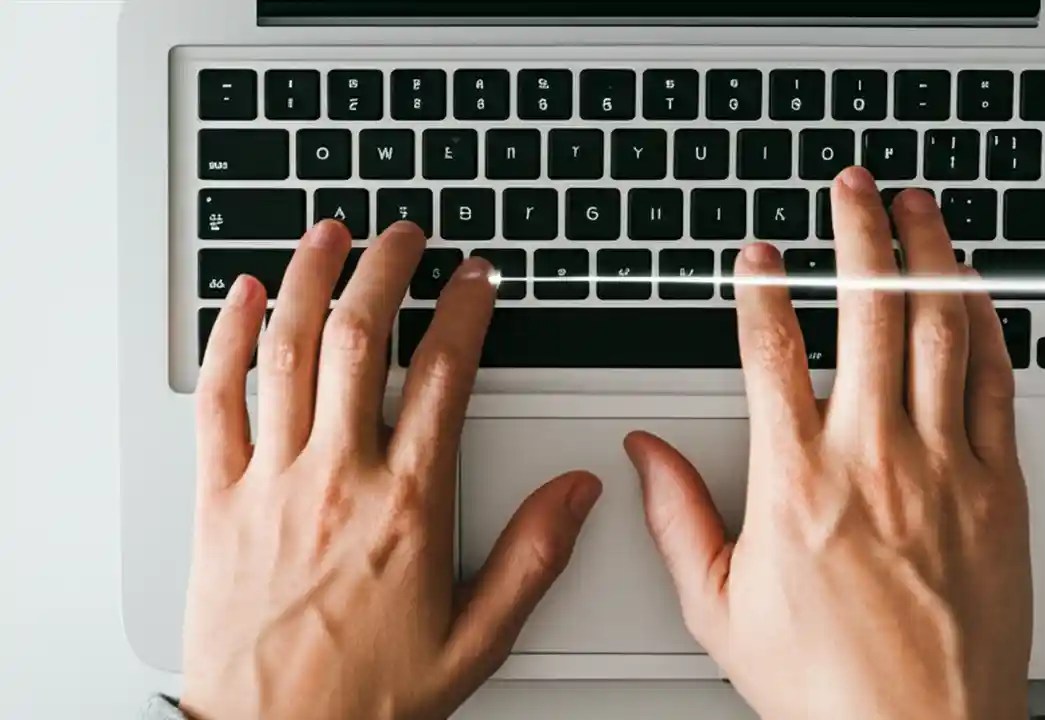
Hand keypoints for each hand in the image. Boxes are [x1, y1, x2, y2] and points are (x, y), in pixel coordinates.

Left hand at [182, 220, 601, 719]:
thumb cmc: (366, 697)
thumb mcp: (476, 641)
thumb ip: (533, 557)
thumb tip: (578, 492)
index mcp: (407, 505)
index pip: (443, 374)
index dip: (464, 310)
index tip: (475, 278)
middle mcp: (337, 478)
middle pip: (359, 338)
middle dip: (386, 269)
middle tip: (404, 235)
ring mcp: (271, 482)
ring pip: (286, 351)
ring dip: (308, 279)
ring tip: (329, 235)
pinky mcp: (216, 499)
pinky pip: (217, 400)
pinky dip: (225, 339)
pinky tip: (239, 299)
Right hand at [626, 167, 1032, 719]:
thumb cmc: (827, 686)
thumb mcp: (719, 610)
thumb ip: (676, 519)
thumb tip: (641, 455)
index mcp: (795, 480)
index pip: (771, 348)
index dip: (762, 286)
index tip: (760, 253)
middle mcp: (871, 456)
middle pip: (867, 309)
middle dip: (857, 231)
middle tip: (851, 186)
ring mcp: (943, 465)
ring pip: (938, 328)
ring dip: (927, 256)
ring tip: (919, 207)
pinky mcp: (999, 486)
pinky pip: (996, 381)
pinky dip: (984, 323)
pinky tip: (973, 291)